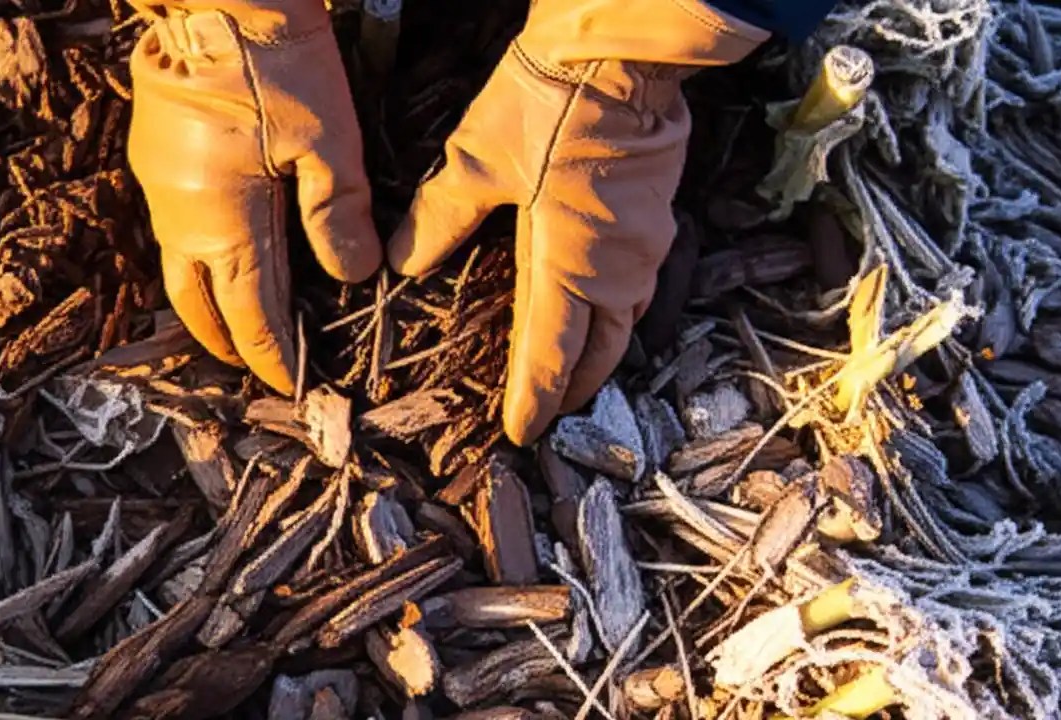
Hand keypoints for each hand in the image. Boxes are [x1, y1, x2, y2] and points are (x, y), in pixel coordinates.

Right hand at [128, 0, 380, 393]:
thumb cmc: (275, 59)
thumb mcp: (328, 140)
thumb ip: (337, 216)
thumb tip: (353, 276)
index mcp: (225, 222)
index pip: (251, 313)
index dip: (272, 353)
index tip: (293, 382)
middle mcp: (180, 216)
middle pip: (198, 306)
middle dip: (229, 343)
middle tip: (258, 362)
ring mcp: (158, 186)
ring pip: (177, 270)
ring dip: (206, 304)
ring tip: (237, 320)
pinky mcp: (151, 155)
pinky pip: (170, 231)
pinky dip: (197, 260)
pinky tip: (220, 251)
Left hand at [388, 0, 767, 445]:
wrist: (625, 51)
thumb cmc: (551, 103)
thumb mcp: (476, 161)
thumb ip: (439, 220)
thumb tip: (402, 265)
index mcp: (569, 267)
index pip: (552, 359)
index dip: (534, 402)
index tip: (518, 434)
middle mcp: (617, 271)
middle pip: (601, 355)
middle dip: (573, 390)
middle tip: (547, 412)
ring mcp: (646, 247)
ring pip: (627, 325)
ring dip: (597, 354)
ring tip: (569, 370)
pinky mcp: (658, 220)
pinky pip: (640, 289)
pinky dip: (614, 315)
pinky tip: (594, 303)